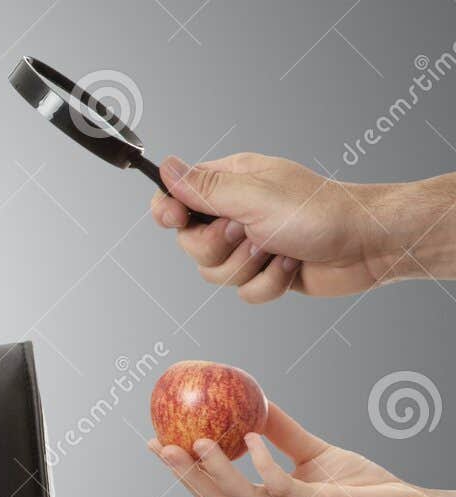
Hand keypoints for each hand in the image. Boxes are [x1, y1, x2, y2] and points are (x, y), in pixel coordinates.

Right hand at [148, 402, 448, 496]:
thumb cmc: (365, 487)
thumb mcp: (316, 454)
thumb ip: (284, 435)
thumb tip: (254, 404)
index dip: (185, 477)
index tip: (160, 447)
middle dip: (185, 477)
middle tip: (161, 446)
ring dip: (213, 473)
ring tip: (196, 442)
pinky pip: (280, 489)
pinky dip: (260, 464)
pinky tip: (250, 439)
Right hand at [149, 152, 402, 302]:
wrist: (368, 245)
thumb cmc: (319, 212)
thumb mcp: (253, 196)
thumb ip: (205, 188)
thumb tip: (166, 167)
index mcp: (231, 183)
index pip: (177, 197)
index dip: (169, 212)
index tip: (176, 219)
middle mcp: (237, 213)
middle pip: (191, 244)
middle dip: (219, 249)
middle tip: (250, 233)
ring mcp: (251, 245)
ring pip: (214, 274)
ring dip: (248, 267)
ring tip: (278, 248)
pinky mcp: (265, 272)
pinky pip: (243, 292)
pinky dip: (269, 284)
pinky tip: (291, 265)